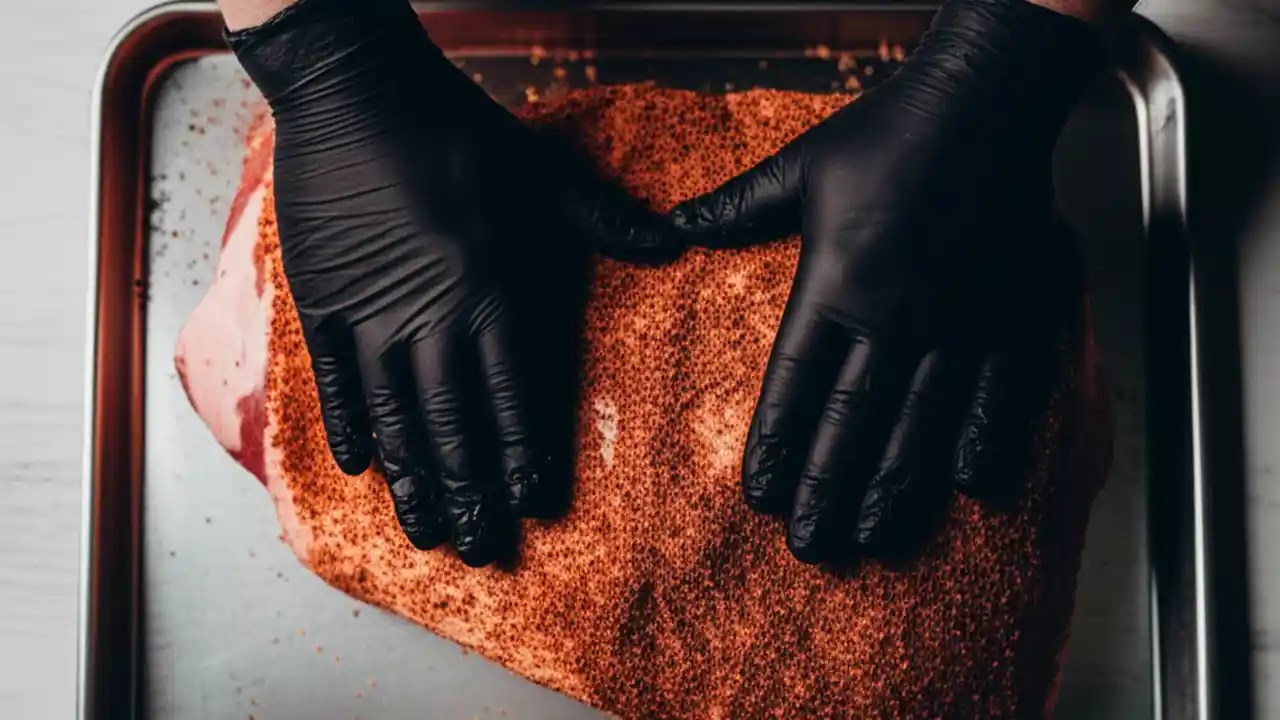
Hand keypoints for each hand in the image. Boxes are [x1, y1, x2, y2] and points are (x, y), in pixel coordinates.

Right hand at [228, 0, 681, 565]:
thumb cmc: (461, 132)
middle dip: (471, 494)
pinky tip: (360, 467)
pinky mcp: (322, 303)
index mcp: (493, 292)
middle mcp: (432, 318)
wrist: (360, 92)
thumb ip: (605, 219)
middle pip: (454, 427)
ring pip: (395, 419)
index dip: (524, 457)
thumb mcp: (545, 173)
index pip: (515, 398)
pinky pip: (336, 381)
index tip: (532, 506)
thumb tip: (671, 245)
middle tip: (481, 549)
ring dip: (414, 480)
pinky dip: (348, 427)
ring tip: (426, 533)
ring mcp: (371, 315)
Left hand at [671, 0, 1101, 563]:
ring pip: (923, 422)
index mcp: (838, 282)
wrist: (986, 98)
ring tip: (876, 538)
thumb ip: (736, 209)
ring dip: (897, 487)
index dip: (776, 444)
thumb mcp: (801, 167)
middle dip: (829, 489)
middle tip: (812, 546)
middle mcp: (897, 313)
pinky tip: (970, 487)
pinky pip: (1004, 390)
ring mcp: (962, 318)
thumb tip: (672, 226)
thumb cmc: (891, 131)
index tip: (760, 497)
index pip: (797, 383)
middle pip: (855, 422)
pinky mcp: (1017, 312)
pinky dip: (989, 438)